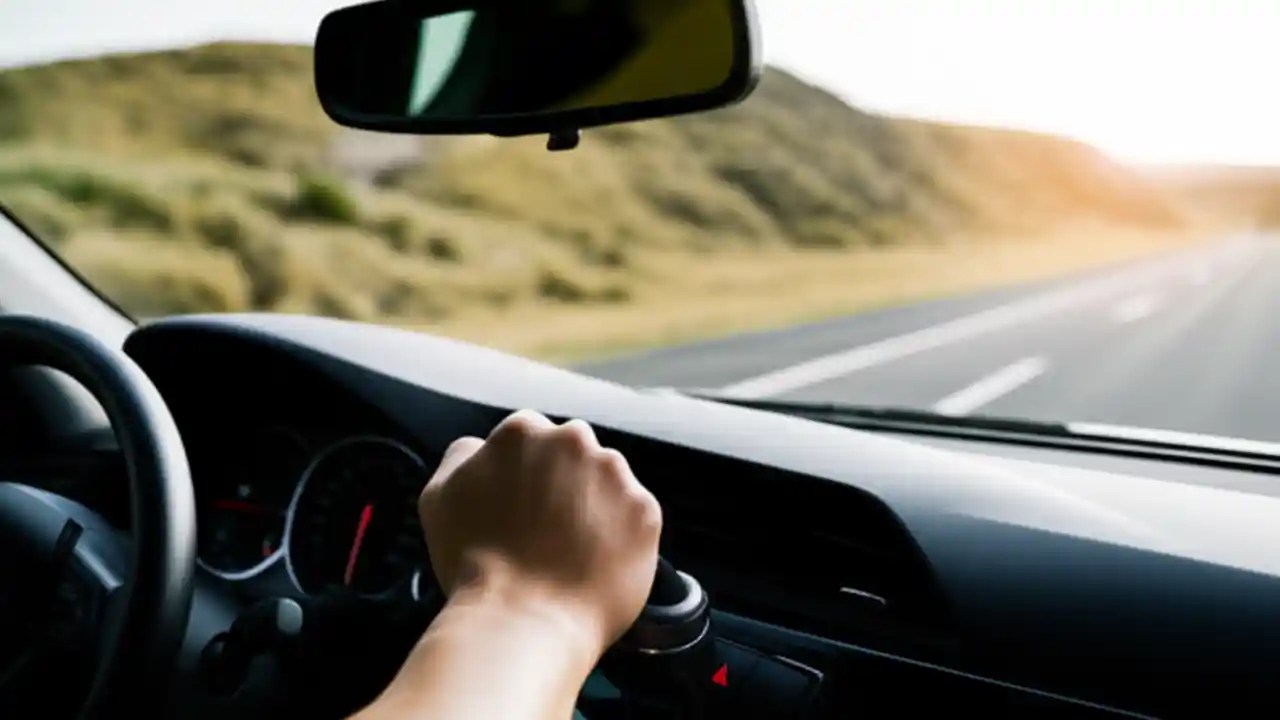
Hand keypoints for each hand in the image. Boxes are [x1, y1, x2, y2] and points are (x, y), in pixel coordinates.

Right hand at [419, 409, 661, 656]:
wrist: (522, 622)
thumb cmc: (473, 564)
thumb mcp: (439, 496)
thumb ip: (462, 456)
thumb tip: (479, 446)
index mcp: (523, 431)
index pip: (529, 439)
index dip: (522, 474)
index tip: (519, 506)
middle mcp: (574, 441)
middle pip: (572, 453)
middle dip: (562, 481)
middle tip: (544, 529)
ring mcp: (616, 475)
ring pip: (606, 481)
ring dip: (593, 504)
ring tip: (570, 550)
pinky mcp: (646, 511)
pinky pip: (633, 516)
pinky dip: (620, 535)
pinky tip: (594, 562)